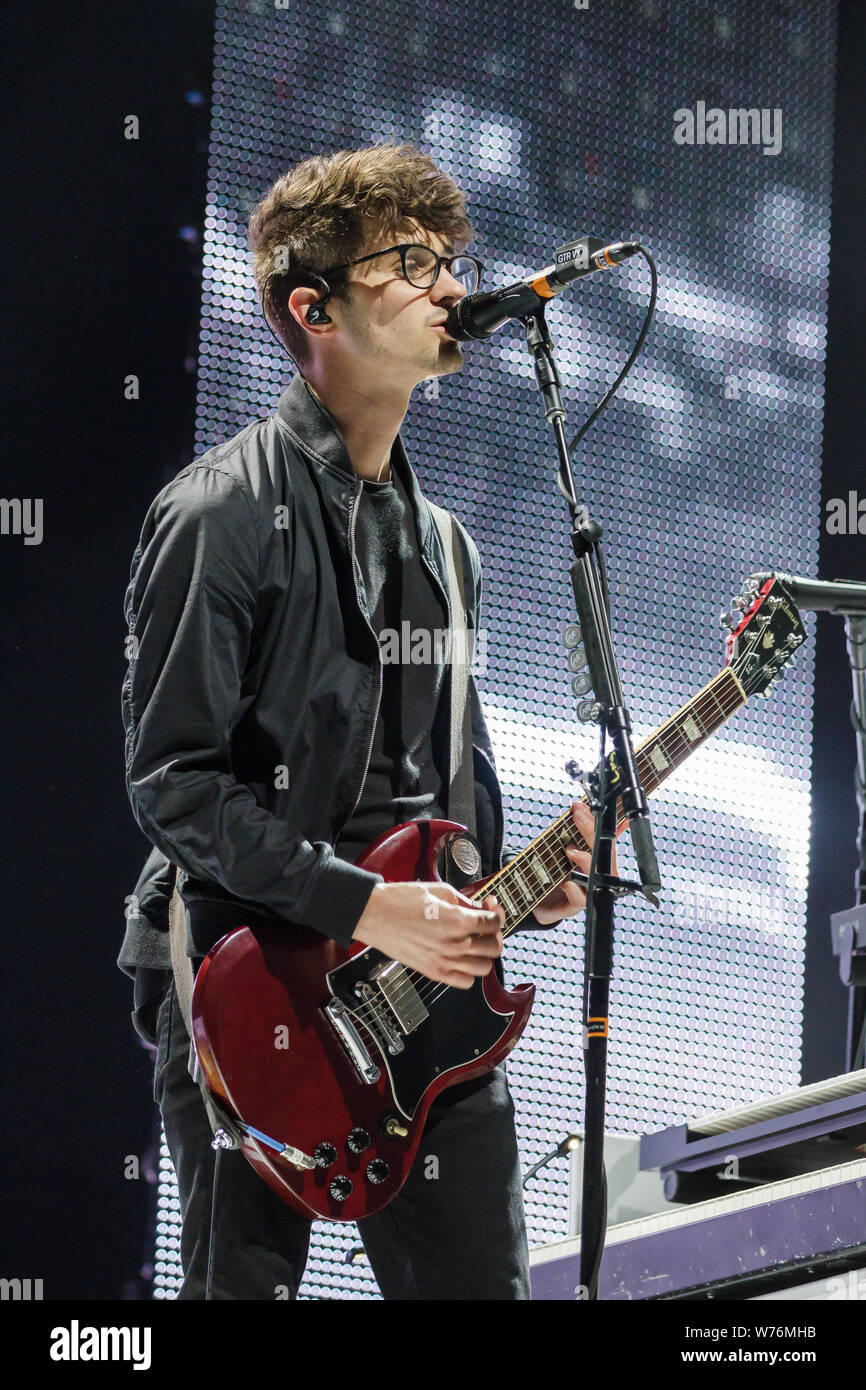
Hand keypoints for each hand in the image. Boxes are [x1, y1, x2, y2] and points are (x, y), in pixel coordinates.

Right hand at [352, 880, 504, 989]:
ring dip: (483, 954)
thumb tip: (481, 909)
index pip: (494, 923)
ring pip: (484, 967)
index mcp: (457, 920)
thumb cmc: (401, 900)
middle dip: (493, 933)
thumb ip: (466, 902)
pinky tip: (461, 958)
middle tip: (484, 925)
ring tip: (474, 942)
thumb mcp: (440, 891)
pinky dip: (469, 972)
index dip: (496, 913)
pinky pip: (466, 982)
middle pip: (494, 947)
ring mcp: (444, 962)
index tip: (490, 909)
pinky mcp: (434, 973)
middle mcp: (454, 944)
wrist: (374, 915)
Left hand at [531, 800, 623, 925]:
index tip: (580, 807)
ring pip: (596, 878)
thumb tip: (583, 806)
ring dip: (585, 861)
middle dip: (590, 833)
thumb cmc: (556, 873)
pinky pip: (579, 900)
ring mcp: (589, 892)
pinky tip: (566, 882)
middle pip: (603, 855)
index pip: (604, 839)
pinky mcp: (575, 906)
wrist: (541, 901)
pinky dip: (573, 890)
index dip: (593, 822)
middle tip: (577, 817)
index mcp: (600, 862)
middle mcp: (599, 878)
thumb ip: (575, 832)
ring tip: (571, 850)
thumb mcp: (565, 849)